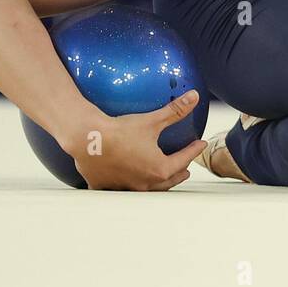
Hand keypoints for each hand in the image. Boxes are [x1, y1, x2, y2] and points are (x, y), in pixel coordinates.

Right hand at [68, 92, 208, 191]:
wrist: (87, 139)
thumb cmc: (120, 131)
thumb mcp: (152, 120)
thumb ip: (175, 111)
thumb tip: (194, 97)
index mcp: (159, 169)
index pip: (183, 159)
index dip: (194, 150)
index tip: (199, 145)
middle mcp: (144, 183)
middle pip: (168, 180)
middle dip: (179, 173)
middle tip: (186, 167)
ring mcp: (126, 187)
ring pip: (148, 189)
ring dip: (159, 183)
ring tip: (163, 177)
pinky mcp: (107, 187)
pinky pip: (120, 188)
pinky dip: (127, 185)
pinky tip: (127, 180)